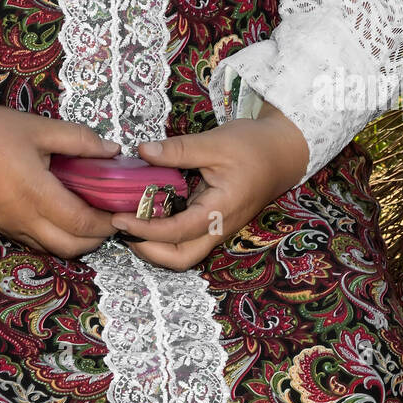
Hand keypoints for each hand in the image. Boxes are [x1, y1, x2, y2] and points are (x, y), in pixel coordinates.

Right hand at [0, 92, 119, 257]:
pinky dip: (55, 238)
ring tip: (90, 216)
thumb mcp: (38, 127)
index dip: (109, 222)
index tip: (125, 210)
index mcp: (35, 194)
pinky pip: (34, 243)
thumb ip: (79, 140)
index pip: (83, 223)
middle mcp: (22, 219)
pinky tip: (62, 216)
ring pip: (53, 250)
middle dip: (98, 238)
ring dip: (77, 241)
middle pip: (72, 248)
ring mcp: (8, 226)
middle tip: (112, 215)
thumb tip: (112, 151)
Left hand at [110, 104, 309, 271]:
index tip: (119, 218)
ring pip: (184, 253)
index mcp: (220, 211)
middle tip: (123, 228)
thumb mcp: (216, 143)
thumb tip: (143, 151)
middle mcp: (219, 227)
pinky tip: (150, 212)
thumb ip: (179, 150)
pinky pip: (187, 238)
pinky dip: (165, 233)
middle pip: (181, 259)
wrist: (283, 153)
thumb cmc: (254, 147)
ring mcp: (217, 227)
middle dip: (148, 251)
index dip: (145, 229)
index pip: (177, 232)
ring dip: (156, 246)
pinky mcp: (214, 222)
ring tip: (132, 222)